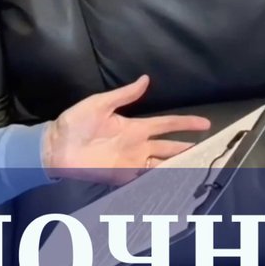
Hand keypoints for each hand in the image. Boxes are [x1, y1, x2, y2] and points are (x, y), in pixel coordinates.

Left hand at [43, 75, 210, 183]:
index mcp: (134, 126)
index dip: (186, 124)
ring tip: (197, 168)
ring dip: (178, 166)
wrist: (54, 148)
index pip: (166, 124)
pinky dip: (159, 182)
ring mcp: (131, 163)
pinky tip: (172, 185)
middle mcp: (137, 145)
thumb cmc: (74, 123)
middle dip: (188, 148)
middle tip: (210, 150)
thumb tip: (145, 80)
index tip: (205, 123)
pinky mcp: (121, 178)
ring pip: (161, 165)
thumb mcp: (98, 104)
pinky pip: (145, 180)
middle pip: (169, 147)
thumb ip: (123, 95)